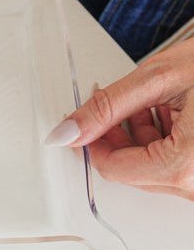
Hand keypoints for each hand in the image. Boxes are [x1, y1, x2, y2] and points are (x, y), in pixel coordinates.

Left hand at [47, 38, 193, 199]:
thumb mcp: (161, 78)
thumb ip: (107, 108)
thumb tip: (67, 132)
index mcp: (185, 164)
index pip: (112, 168)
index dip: (93, 138)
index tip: (87, 116)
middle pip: (133, 171)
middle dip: (122, 135)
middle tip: (127, 100)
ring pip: (154, 169)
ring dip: (146, 137)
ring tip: (161, 101)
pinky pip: (177, 167)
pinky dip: (168, 141)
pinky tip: (177, 112)